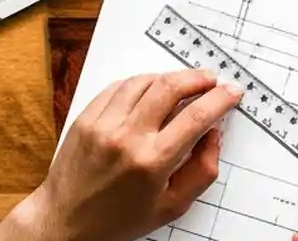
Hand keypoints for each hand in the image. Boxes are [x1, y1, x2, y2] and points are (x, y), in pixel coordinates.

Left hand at [0, 70, 242, 240]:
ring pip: (144, 81)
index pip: (195, 117)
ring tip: (183, 83)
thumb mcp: (172, 206)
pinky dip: (140, 82)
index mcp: (151, 163)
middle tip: (211, 79)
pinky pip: (119, 86)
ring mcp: (103, 124)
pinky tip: (151, 89)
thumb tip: (214, 134)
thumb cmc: (119, 219)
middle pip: (170, 87)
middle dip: (197, 78)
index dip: (220, 99)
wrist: (65, 221)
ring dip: (170, 77)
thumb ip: (202, 170)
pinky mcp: (86, 118)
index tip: (232, 91)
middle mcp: (126, 138)